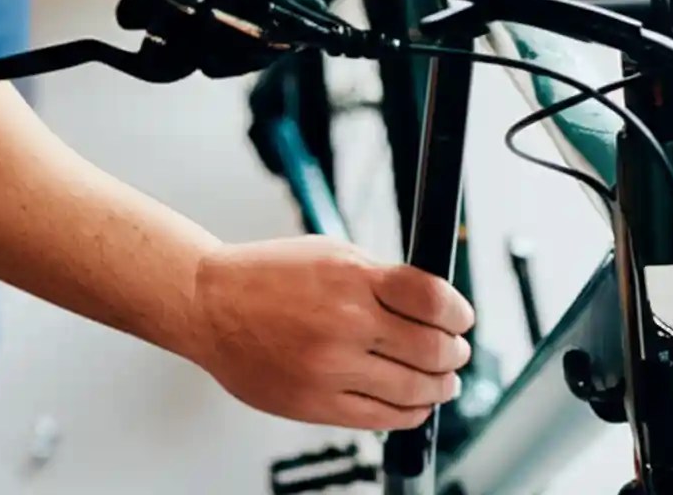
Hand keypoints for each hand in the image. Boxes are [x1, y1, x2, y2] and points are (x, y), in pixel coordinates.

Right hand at [188, 237, 473, 429]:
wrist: (208, 305)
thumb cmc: (268, 276)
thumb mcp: (334, 254)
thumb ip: (384, 279)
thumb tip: (436, 306)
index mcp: (354, 278)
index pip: (434, 301)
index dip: (459, 314)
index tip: (463, 319)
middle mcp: (345, 323)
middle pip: (432, 350)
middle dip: (455, 354)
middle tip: (458, 353)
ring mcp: (330, 368)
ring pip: (412, 390)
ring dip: (440, 387)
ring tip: (443, 381)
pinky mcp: (314, 404)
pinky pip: (380, 418)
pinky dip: (409, 413)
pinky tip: (415, 404)